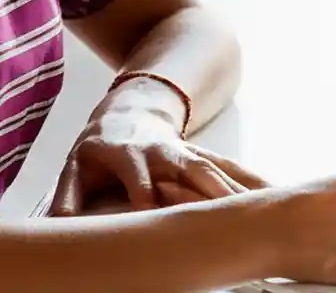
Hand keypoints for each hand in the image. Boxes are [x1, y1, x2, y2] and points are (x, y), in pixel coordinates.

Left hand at [49, 81, 268, 215]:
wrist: (130, 110)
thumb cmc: (100, 149)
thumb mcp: (76, 167)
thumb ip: (67, 196)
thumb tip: (57, 226)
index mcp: (128, 154)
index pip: (138, 176)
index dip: (145, 193)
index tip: (154, 213)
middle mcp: (163, 151)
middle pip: (189, 171)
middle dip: (208, 192)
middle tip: (229, 217)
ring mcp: (187, 152)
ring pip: (217, 170)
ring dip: (239, 188)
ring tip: (265, 208)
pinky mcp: (205, 156)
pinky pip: (234, 169)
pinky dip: (255, 182)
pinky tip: (279, 195)